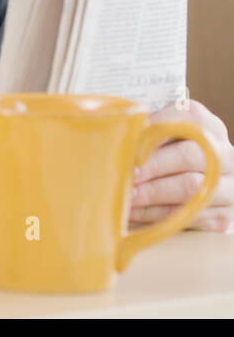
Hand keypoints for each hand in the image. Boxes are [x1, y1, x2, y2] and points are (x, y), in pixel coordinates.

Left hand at [130, 99, 232, 231]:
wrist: (190, 179)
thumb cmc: (162, 152)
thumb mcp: (156, 133)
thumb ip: (143, 131)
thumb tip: (113, 134)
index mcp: (206, 125)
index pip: (185, 120)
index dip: (157, 133)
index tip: (133, 147)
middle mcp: (223, 153)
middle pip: (188, 156)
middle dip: (152, 167)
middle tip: (126, 176)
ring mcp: (228, 186)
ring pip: (191, 189)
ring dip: (152, 196)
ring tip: (125, 198)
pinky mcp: (222, 215)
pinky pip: (190, 217)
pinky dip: (158, 217)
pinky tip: (135, 214)